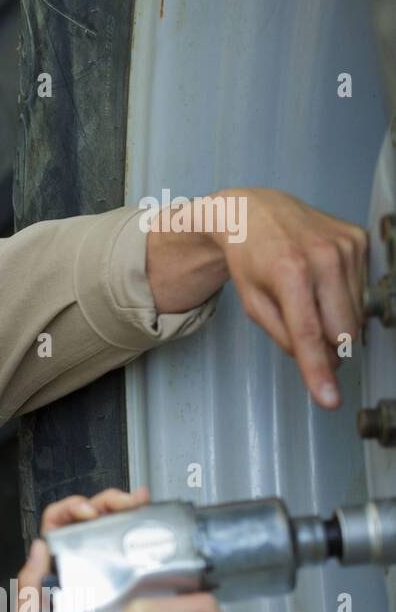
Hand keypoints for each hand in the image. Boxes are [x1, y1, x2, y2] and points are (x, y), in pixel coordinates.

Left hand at [12, 486, 153, 611]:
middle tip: (128, 503)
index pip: (61, 524)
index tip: (90, 513)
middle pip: (96, 521)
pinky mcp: (133, 592)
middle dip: (111, 503)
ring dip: (132, 513)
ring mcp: (110, 578)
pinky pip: (143, 561)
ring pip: (119, 534)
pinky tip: (161, 536)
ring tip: (144, 506)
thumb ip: (27, 593)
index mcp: (58, 570)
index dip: (74, 510)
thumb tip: (37, 550)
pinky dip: (152, 543)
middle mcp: (84, 569)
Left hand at [220, 187, 367, 408]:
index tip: (329, 399)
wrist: (254, 211)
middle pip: (342, 330)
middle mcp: (323, 257)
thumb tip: (316, 364)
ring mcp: (346, 246)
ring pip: (356, 313)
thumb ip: (282, 336)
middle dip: (327, 344)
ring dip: (335, 319)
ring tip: (308, 296)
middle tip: (306, 330)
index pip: (310, 334)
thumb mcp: (252, 302)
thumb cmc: (250, 259)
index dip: (319, 371)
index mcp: (289, 273)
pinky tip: (321, 279)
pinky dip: (343, 296)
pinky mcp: (359, 240)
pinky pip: (362, 288)